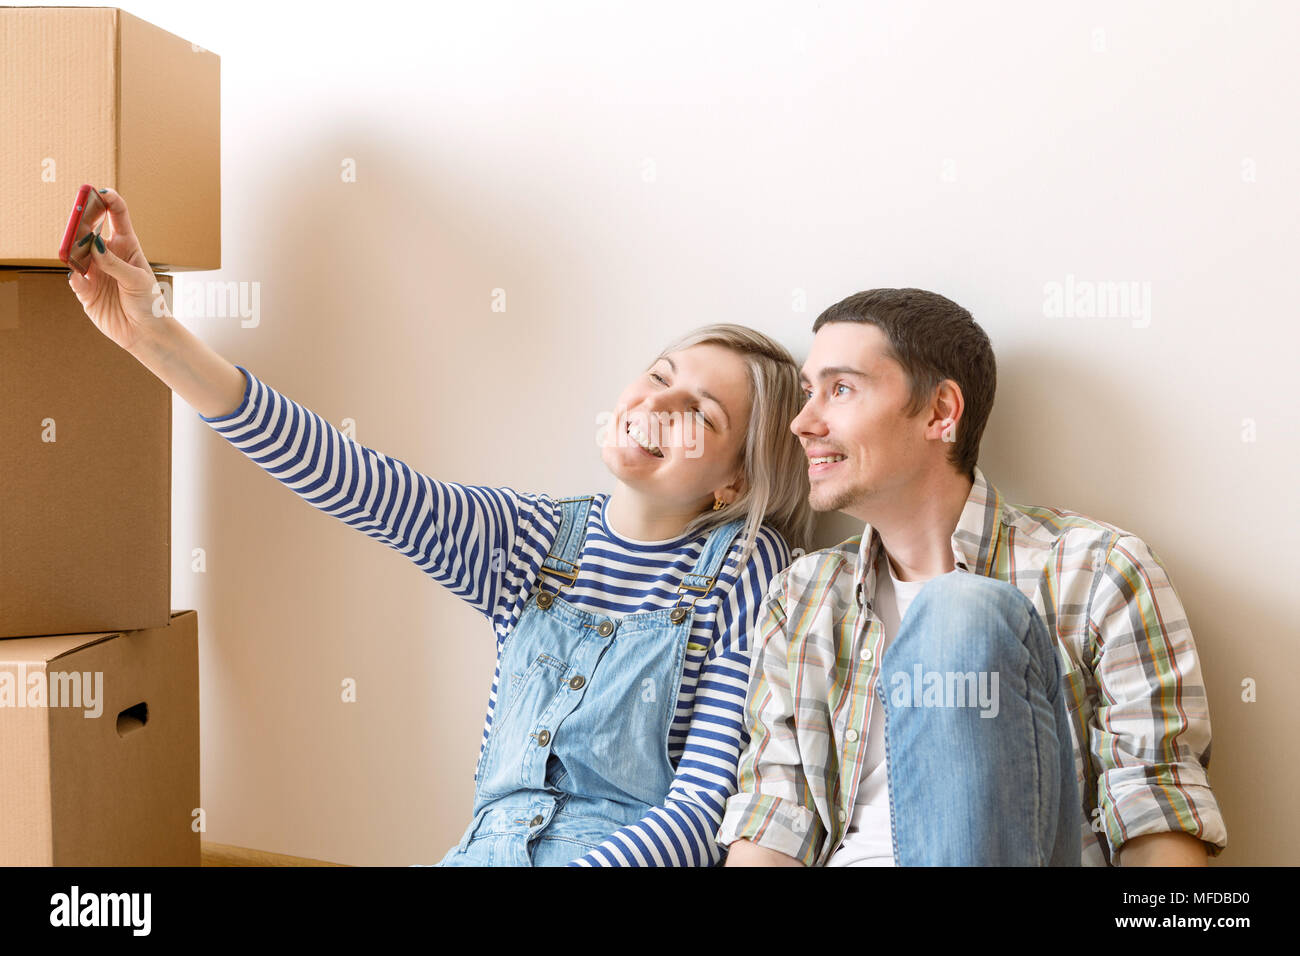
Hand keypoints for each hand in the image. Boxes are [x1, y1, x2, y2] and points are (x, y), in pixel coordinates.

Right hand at [66, 187, 170, 352]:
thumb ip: (115, 262)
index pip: (117, 216)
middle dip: (82, 222)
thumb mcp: (137, 279)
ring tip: (74, 247)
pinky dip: (75, 275)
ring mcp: (96, 271)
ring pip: (77, 253)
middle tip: (77, 218)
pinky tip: (78, 275)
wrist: (146, 333)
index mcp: (126, 245)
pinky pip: (75, 278)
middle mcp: (108, 255)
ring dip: (74, 249)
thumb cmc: (150, 303)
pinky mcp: (86, 291)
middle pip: (90, 231)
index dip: (109, 201)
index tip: (101, 191)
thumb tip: (93, 244)